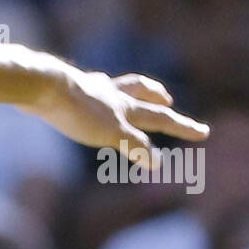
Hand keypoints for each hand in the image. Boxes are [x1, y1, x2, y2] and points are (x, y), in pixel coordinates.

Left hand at [30, 69, 208, 161]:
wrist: (45, 86)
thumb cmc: (78, 111)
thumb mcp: (111, 133)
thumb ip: (135, 146)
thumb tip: (158, 162)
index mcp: (125, 106)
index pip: (161, 118)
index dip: (183, 126)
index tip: (203, 131)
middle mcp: (111, 93)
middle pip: (141, 92)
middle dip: (157, 97)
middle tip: (167, 97)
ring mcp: (89, 88)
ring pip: (114, 85)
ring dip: (126, 88)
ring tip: (128, 91)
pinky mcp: (67, 88)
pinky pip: (85, 86)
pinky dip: (94, 87)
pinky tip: (86, 87)